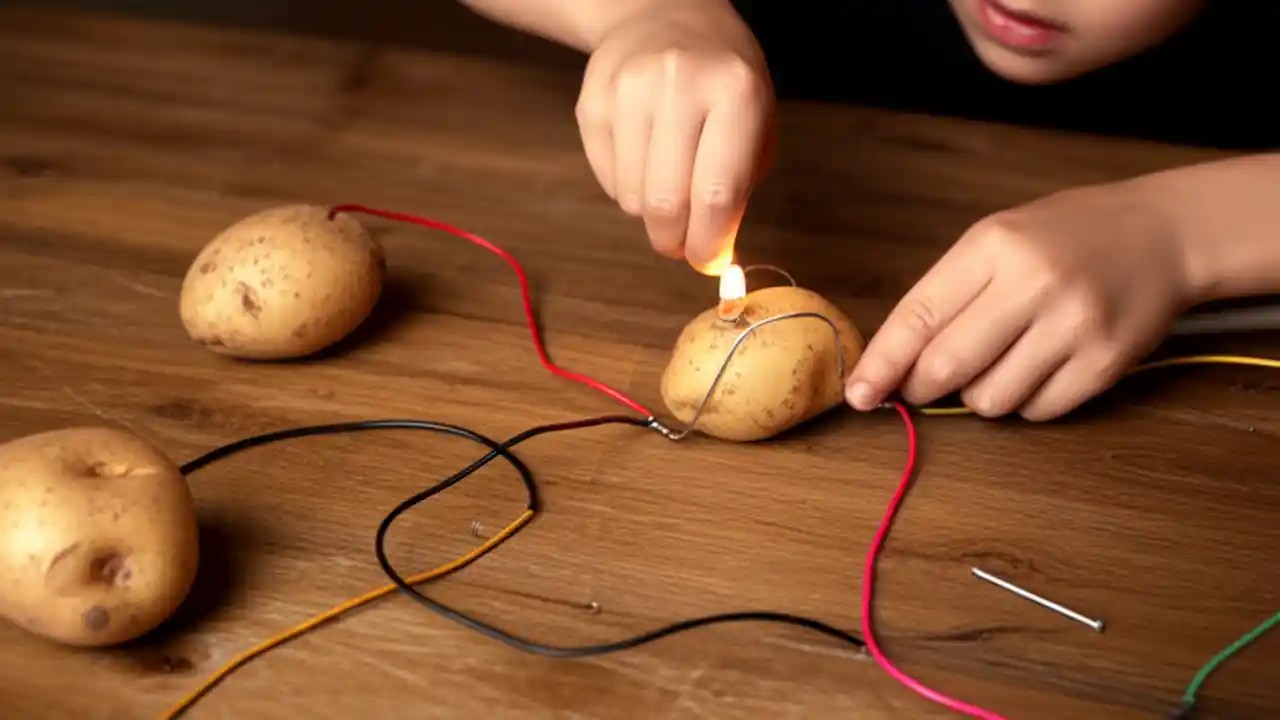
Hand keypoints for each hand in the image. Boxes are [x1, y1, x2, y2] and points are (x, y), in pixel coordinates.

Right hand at [575, 1, 773, 274]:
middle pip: (666, 203)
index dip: (711, 243)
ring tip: (670, 184)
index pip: (717, 193)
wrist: (664, 14)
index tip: (709, 262)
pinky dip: (628, 188)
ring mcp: (627, 89)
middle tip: (684, 245)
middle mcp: (679, 84)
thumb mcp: (756, 123)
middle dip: (676, 240)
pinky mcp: (592, 101)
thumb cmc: (723, 81)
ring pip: (633, 199)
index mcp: (734, 91)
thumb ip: (738, 190)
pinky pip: (608, 180)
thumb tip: (712, 256)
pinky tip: (645, 158)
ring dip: (652, 214)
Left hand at [845, 183, 1192, 419]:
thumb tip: (893, 365)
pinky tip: (1038, 369)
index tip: (858, 394)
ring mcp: (1075, 326)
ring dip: (979, 395)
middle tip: (922, 385)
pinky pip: (1038, 412)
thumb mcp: (997, 241)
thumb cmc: (1063, 238)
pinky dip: (1025, 403)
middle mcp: (1035, 284)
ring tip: (1001, 360)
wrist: (1163, 234)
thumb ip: (946, 295)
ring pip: (991, 399)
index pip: (919, 316)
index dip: (882, 363)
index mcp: (995, 246)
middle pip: (948, 367)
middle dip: (922, 387)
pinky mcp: (1106, 364)